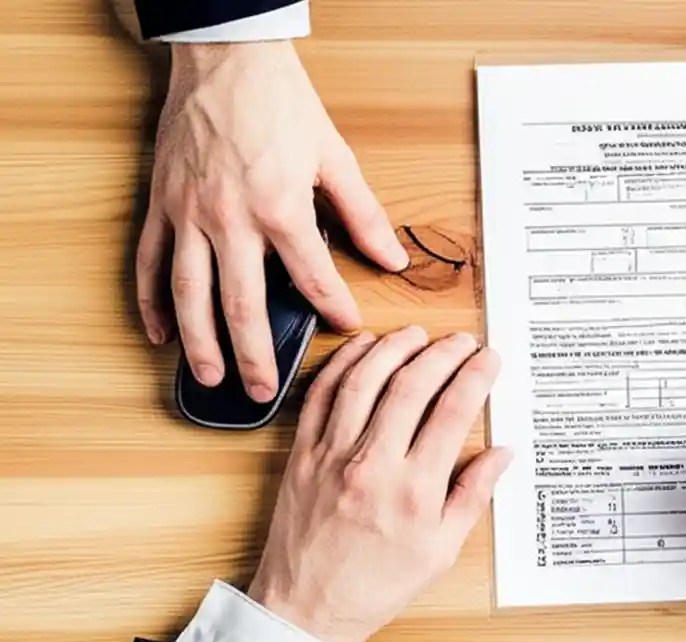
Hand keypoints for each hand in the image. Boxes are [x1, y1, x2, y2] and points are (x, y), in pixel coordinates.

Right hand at [136, 42, 409, 402]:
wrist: (225, 60)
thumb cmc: (281, 105)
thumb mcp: (336, 157)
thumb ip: (364, 215)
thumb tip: (392, 258)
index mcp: (281, 208)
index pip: (312, 276)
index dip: (332, 308)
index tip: (344, 332)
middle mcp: (230, 218)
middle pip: (242, 303)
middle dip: (254, 354)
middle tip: (260, 394)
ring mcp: (189, 214)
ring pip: (190, 292)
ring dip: (198, 341)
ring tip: (209, 377)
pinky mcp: (161, 204)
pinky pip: (150, 262)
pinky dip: (151, 301)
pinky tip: (158, 333)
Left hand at [247, 327, 509, 641]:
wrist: (307, 608)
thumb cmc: (376, 585)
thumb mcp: (441, 551)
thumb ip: (473, 496)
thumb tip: (501, 453)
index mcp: (415, 490)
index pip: (452, 412)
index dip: (475, 376)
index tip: (489, 359)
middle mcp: (373, 464)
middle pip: (412, 386)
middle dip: (442, 353)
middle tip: (461, 340)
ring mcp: (332, 455)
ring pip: (365, 380)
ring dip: (394, 347)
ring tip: (416, 334)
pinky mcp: (302, 454)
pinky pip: (321, 395)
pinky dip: (342, 364)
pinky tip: (362, 349)